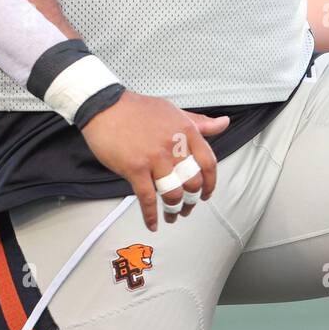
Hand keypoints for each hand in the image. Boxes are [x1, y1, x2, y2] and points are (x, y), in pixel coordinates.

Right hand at [81, 91, 228, 231]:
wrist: (105, 106)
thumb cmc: (137, 108)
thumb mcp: (173, 110)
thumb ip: (199, 122)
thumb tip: (224, 123)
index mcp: (186, 131)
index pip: (208, 163)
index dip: (210, 183)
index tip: (207, 193)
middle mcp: (174, 145)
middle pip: (193, 182)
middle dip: (192, 200)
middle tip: (187, 207)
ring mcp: (155, 158)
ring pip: (173, 194)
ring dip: (174, 210)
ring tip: (171, 216)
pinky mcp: (135, 168)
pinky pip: (147, 199)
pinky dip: (151, 215)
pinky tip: (153, 223)